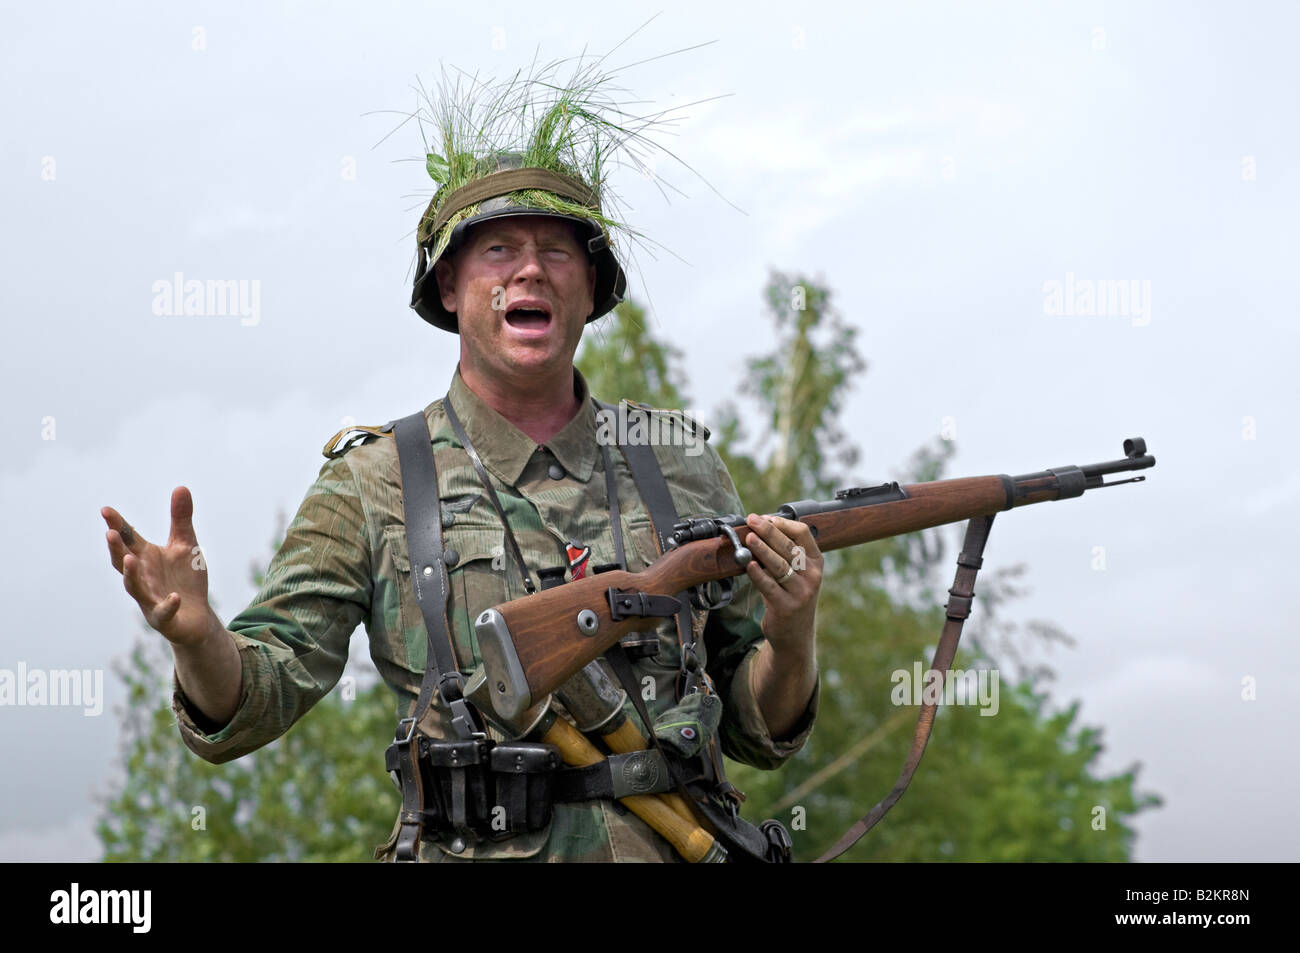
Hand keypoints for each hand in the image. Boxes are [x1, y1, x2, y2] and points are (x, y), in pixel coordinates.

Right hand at [102, 487, 220, 647]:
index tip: (105, 510)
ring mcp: (150, 598)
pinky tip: (174, 597)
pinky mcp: (164, 617)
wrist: (196, 615)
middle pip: (123, 562)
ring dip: (132, 574)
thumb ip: (181, 518)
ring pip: (135, 587)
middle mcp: (142, 577)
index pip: (128, 539)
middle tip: (110, 532)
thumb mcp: (185, 544)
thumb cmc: (185, 578)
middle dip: (116, 548)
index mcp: (145, 557)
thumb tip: (181, 486)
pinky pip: (164, 611)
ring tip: (130, 560)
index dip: (117, 525)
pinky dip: (167, 604)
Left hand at [742, 513, 823, 654]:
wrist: (794, 634)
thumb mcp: (795, 574)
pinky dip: (758, 574)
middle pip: (789, 547)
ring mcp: (801, 592)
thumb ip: (783, 554)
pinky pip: (770, 586)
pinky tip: (748, 565)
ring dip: (762, 549)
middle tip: (752, 520)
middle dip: (768, 531)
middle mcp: (813, 576)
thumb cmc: (790, 596)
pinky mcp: (786, 607)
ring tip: (749, 538)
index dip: (782, 523)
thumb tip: (758, 529)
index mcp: (816, 562)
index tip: (765, 517)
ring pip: (780, 565)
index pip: (803, 534)